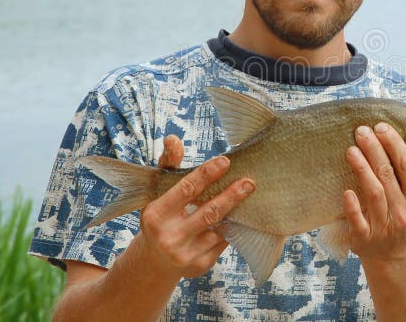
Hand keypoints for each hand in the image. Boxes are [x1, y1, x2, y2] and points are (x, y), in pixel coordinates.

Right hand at [137, 135, 254, 278]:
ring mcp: (185, 254)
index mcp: (156, 215)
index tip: (226, 161)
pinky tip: (238, 217)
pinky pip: (223, 242)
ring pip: (220, 228)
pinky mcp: (200, 265)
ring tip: (248, 196)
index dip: (207, 174)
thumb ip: (169, 164)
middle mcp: (169, 237)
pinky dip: (231, 228)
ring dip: (234, 212)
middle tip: (249, 182)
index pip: (186, 189)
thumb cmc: (161, 217)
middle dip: (232, 195)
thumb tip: (173, 139)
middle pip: (209, 212)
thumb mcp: (158, 192)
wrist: (155, 260)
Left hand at [344, 123, 405, 261]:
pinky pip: (358, 220)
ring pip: (374, 193)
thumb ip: (402, 175)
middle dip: (374, 150)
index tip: (381, 127)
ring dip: (362, 169)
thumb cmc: (396, 216)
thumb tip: (384, 136)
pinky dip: (352, 206)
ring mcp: (384, 227)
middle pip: (388, 175)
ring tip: (351, 150)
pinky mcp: (364, 239)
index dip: (394, 144)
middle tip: (361, 131)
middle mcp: (403, 213)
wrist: (390, 256)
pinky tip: (347, 191)